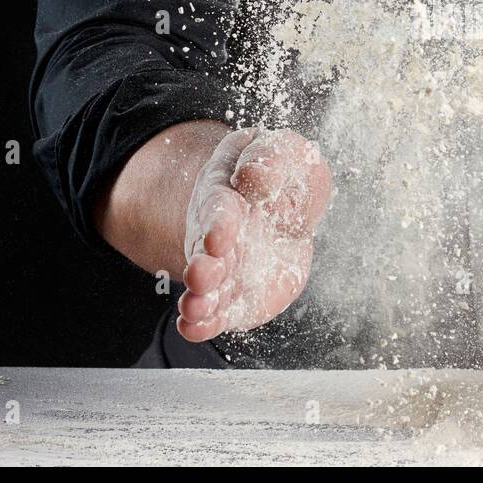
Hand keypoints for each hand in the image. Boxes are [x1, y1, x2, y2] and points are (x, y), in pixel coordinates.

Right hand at [177, 127, 331, 341]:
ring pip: (207, 288)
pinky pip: (219, 313)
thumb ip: (271, 160)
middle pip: (207, 255)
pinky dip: (206, 322)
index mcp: (228, 196)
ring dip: (201, 299)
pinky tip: (196, 328)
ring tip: (196, 309)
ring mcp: (226, 270)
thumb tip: (254, 175)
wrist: (284, 202)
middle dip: (204, 267)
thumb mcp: (286, 154)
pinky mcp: (238, 297)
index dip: (220, 224)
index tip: (219, 237)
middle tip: (202, 276)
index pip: (221, 211)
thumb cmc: (284, 174)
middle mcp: (218, 237)